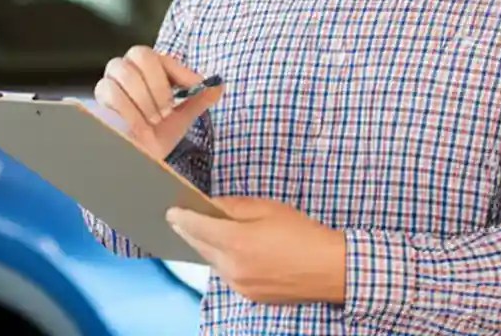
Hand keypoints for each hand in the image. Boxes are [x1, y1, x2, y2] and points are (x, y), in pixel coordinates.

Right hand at [93, 46, 221, 160]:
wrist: (137, 158)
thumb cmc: (158, 133)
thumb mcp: (183, 116)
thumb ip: (200, 98)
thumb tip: (219, 85)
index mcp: (147, 67)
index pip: (159, 55)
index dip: (178, 70)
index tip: (194, 86)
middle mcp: (126, 67)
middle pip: (141, 55)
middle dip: (158, 85)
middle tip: (166, 110)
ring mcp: (109, 80)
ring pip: (126, 74)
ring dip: (145, 101)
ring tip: (153, 121)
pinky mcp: (97, 98)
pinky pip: (111, 92)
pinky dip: (130, 111)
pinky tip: (138, 126)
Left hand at [166, 197, 346, 304]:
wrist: (330, 269)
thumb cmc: (302, 233)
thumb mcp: (268, 208)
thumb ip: (235, 206)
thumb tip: (212, 205)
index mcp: (236, 242)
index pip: (196, 227)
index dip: (181, 217)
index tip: (170, 211)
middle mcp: (232, 267)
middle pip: (201, 246)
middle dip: (190, 231)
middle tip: (180, 218)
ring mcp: (240, 285)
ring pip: (214, 262)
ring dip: (208, 247)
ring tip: (207, 232)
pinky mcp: (250, 295)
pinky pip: (228, 274)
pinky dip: (225, 261)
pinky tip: (231, 250)